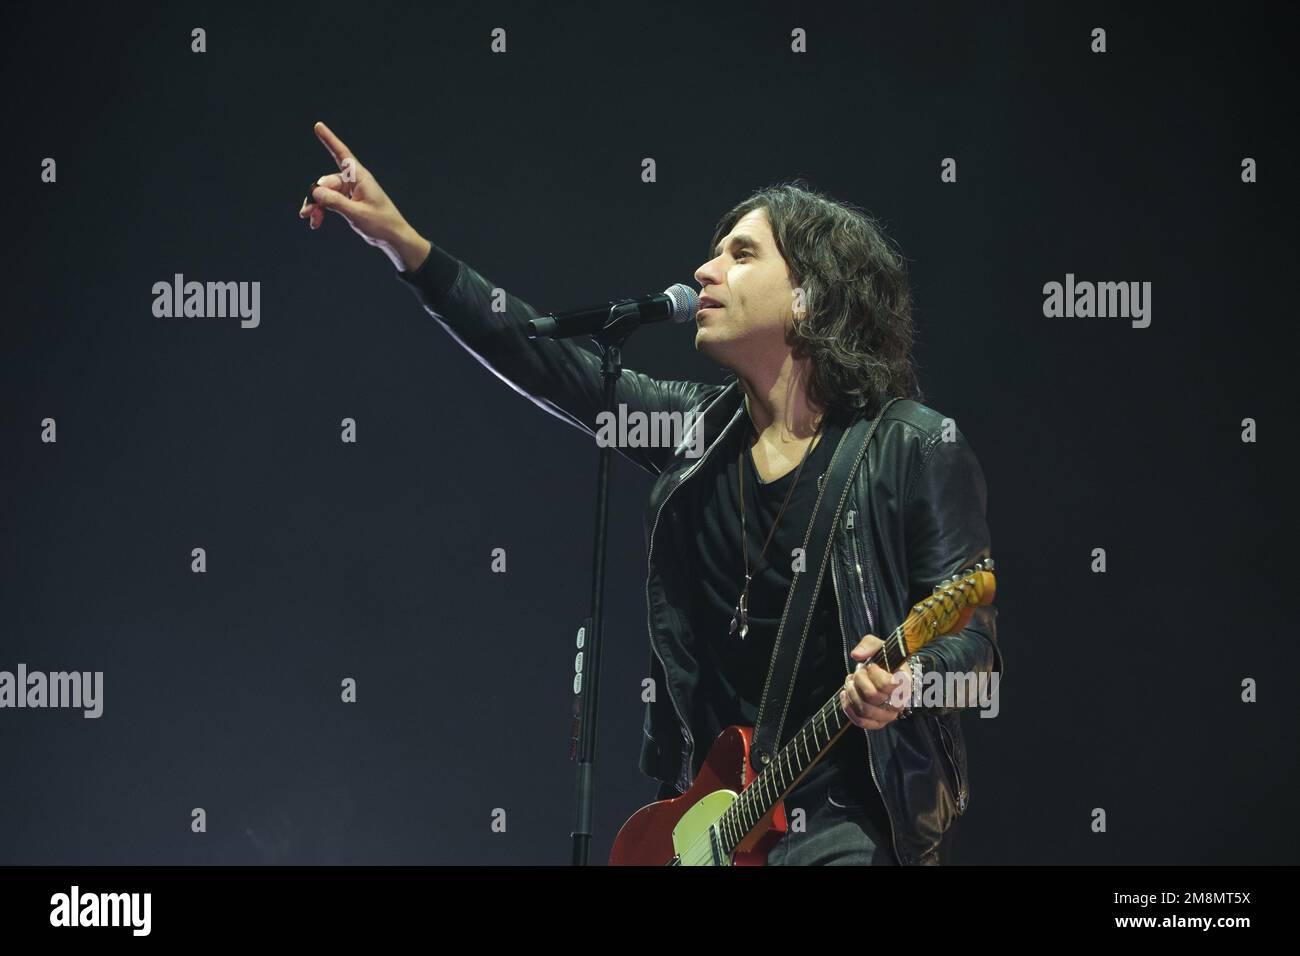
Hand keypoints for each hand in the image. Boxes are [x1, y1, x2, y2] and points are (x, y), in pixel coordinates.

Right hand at [298, 121, 430, 271]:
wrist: (393, 238)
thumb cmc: (382, 224)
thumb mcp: (357, 214)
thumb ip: (336, 202)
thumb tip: (315, 191)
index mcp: (360, 178)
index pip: (342, 154)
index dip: (329, 140)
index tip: (318, 126)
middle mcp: (354, 181)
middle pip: (326, 182)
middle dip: (315, 196)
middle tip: (307, 213)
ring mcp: (350, 192)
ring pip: (325, 193)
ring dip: (316, 206)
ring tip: (312, 221)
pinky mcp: (348, 202)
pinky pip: (329, 202)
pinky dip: (322, 211)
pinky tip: (316, 222)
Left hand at [840, 634, 907, 728]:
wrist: (887, 676)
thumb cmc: (885, 662)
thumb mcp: (880, 646)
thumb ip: (869, 645)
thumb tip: (856, 655)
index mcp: (904, 682)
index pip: (887, 684)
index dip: (874, 673)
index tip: (871, 665)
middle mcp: (900, 702)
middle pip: (872, 696)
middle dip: (859, 681)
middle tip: (858, 672)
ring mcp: (889, 715)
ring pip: (864, 710)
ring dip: (851, 693)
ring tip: (850, 683)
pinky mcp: (878, 723)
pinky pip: (861, 722)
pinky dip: (848, 707)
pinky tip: (845, 694)